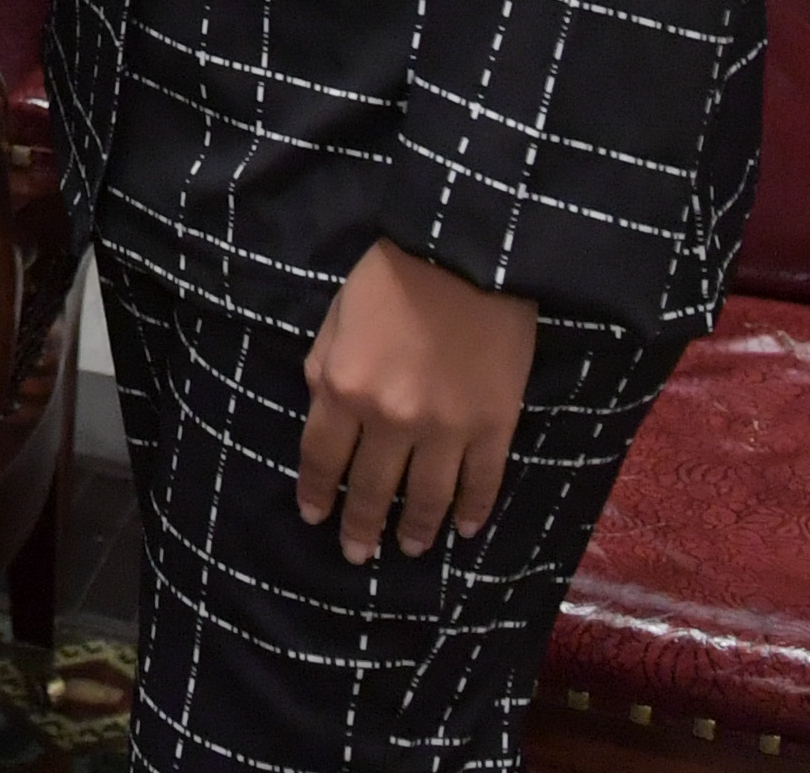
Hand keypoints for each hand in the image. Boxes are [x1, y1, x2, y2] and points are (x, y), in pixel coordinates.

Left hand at [294, 237, 539, 562]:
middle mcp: (390, 420)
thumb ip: (324, 371)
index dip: (318, 494)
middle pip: (371, 490)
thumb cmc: (391, 278)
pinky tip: (464, 528)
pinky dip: (473, 510)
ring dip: (414, 529)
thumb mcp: (335, 320)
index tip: (315, 519)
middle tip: (357, 554)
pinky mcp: (494, 427)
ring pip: (426, 498)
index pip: (322, 460)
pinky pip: (482, 483)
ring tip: (408, 548)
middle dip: (360, 528)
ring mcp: (446, 429)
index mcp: (342, 388)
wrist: (466, 254)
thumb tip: (325, 417)